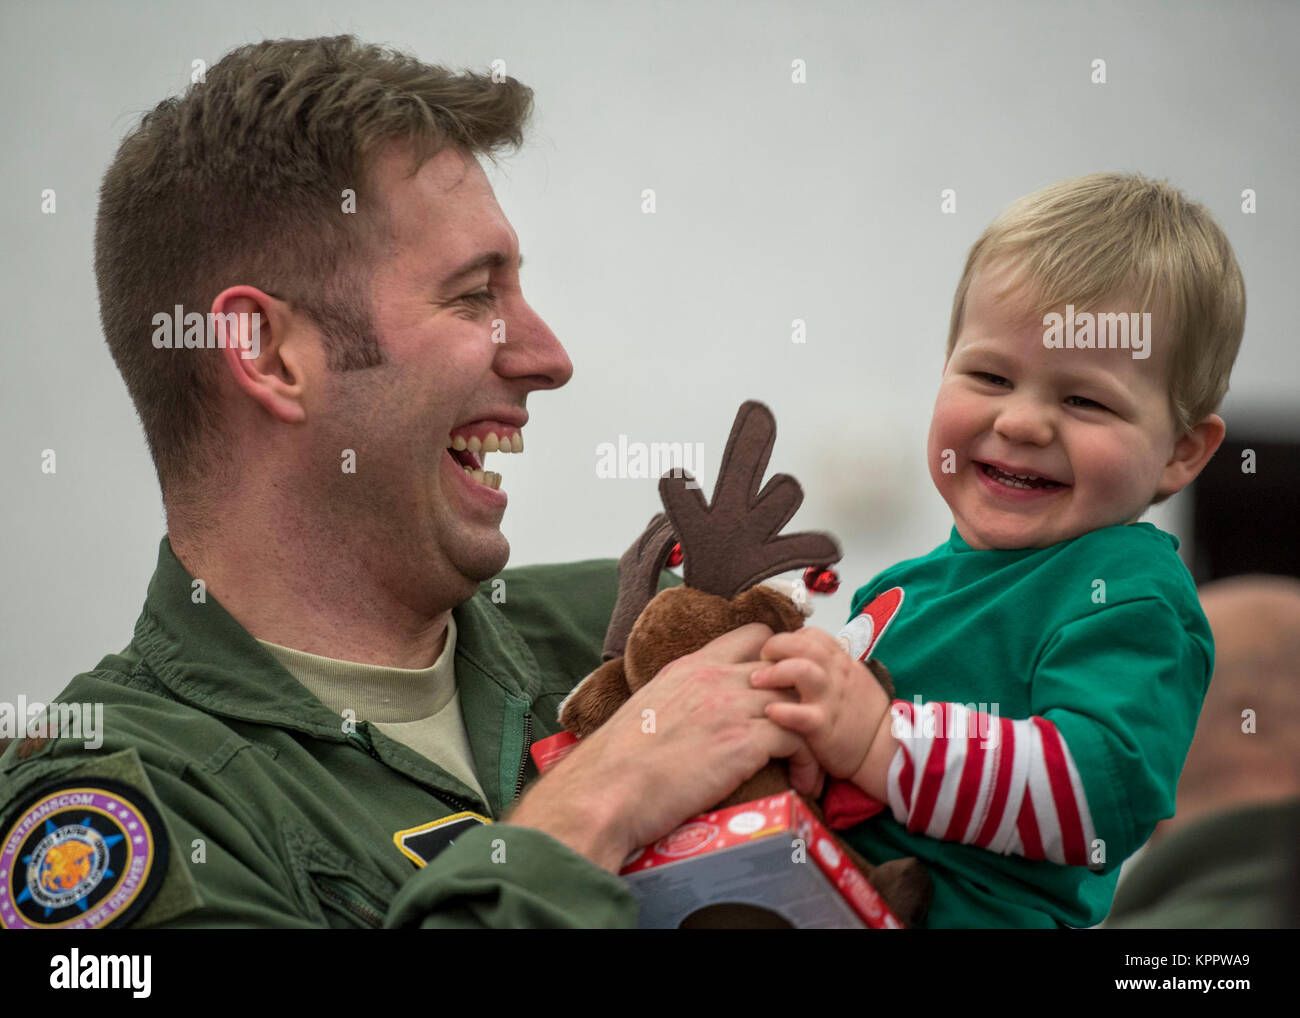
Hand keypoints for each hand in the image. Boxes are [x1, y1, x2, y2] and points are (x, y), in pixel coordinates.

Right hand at [507, 623, 816, 870]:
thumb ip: (678, 699)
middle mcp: (714, 678)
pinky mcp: (743, 742)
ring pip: (798, 703)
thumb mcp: (648, 709)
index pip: (754, 637)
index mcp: (690, 666)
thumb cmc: (617, 762)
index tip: (785, 688)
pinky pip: (798, 739)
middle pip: (785, 670)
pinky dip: (807, 761)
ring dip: (812, 734)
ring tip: (810, 763)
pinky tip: (802, 781)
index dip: (778, 659)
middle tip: (809, 728)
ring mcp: (730, 707)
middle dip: (803, 699)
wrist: (606, 789)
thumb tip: (687, 715)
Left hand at [750, 626, 891, 783]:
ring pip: (801, 670)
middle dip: (776, 646)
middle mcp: (836, 675)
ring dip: (774, 672)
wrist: (885, 749)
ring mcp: (830, 699)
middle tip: (761, 659)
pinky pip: (800, 714)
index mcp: (842, 662)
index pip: (812, 635)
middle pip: (802, 644)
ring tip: (756, 680)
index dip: (790, 638)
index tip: (776, 652)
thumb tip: (802, 654)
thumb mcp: (853, 679)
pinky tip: (769, 711)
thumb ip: (830, 665)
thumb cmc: (863, 715)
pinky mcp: (824, 727)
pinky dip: (781, 711)